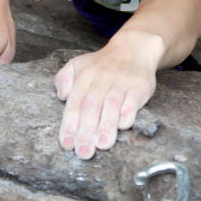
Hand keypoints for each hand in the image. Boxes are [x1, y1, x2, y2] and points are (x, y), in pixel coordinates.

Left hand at [55, 32, 161, 158]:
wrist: (133, 49)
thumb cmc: (102, 64)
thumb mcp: (77, 65)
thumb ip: (64, 79)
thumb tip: (62, 96)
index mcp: (84, 77)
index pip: (74, 104)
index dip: (70, 125)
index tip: (67, 144)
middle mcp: (101, 79)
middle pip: (91, 107)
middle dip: (86, 131)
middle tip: (83, 152)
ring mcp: (121, 82)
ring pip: (111, 105)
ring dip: (106, 126)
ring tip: (101, 145)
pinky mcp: (138, 86)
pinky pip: (132, 101)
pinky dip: (127, 113)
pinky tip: (122, 126)